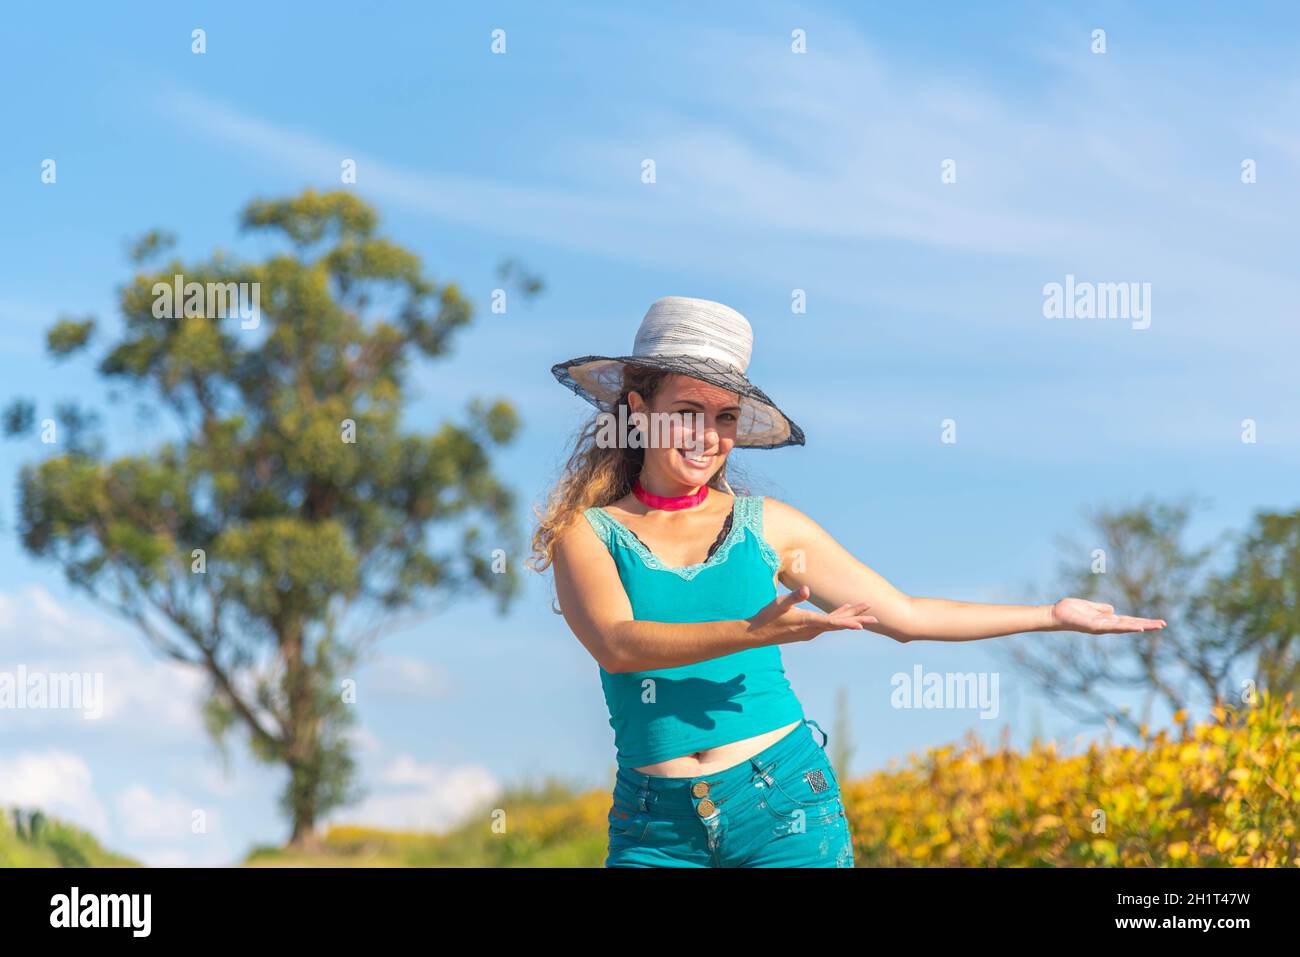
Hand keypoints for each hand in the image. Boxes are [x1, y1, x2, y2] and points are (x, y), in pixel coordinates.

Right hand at [747, 585, 877, 645]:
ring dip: (850, 617)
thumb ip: (794, 597)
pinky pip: (828, 624)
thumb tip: (807, 590)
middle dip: (857, 619)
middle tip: (876, 618)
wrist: (756, 635)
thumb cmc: (766, 617)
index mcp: (807, 623)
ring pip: (835, 624)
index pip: (831, 623)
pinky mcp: (807, 630)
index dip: (847, 622)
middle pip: (839, 624)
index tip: (861, 626)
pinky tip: (844, 611)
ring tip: (865, 610)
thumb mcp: (779, 604)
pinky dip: (839, 617)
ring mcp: (810, 631)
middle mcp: (812, 630)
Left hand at [1049, 598, 1165, 634]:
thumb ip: (1101, 609)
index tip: (1157, 622)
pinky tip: (1134, 627)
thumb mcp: (1090, 607)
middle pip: (1130, 626)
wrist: (1055, 614)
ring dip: (1139, 626)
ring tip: (1154, 626)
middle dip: (1147, 625)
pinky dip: (1123, 627)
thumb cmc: (1071, 610)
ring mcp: (1100, 627)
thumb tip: (1113, 610)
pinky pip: (1110, 626)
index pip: (1128, 622)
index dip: (1142, 622)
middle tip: (1163, 625)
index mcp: (1106, 621)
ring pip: (1123, 627)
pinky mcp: (1093, 626)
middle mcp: (1105, 626)